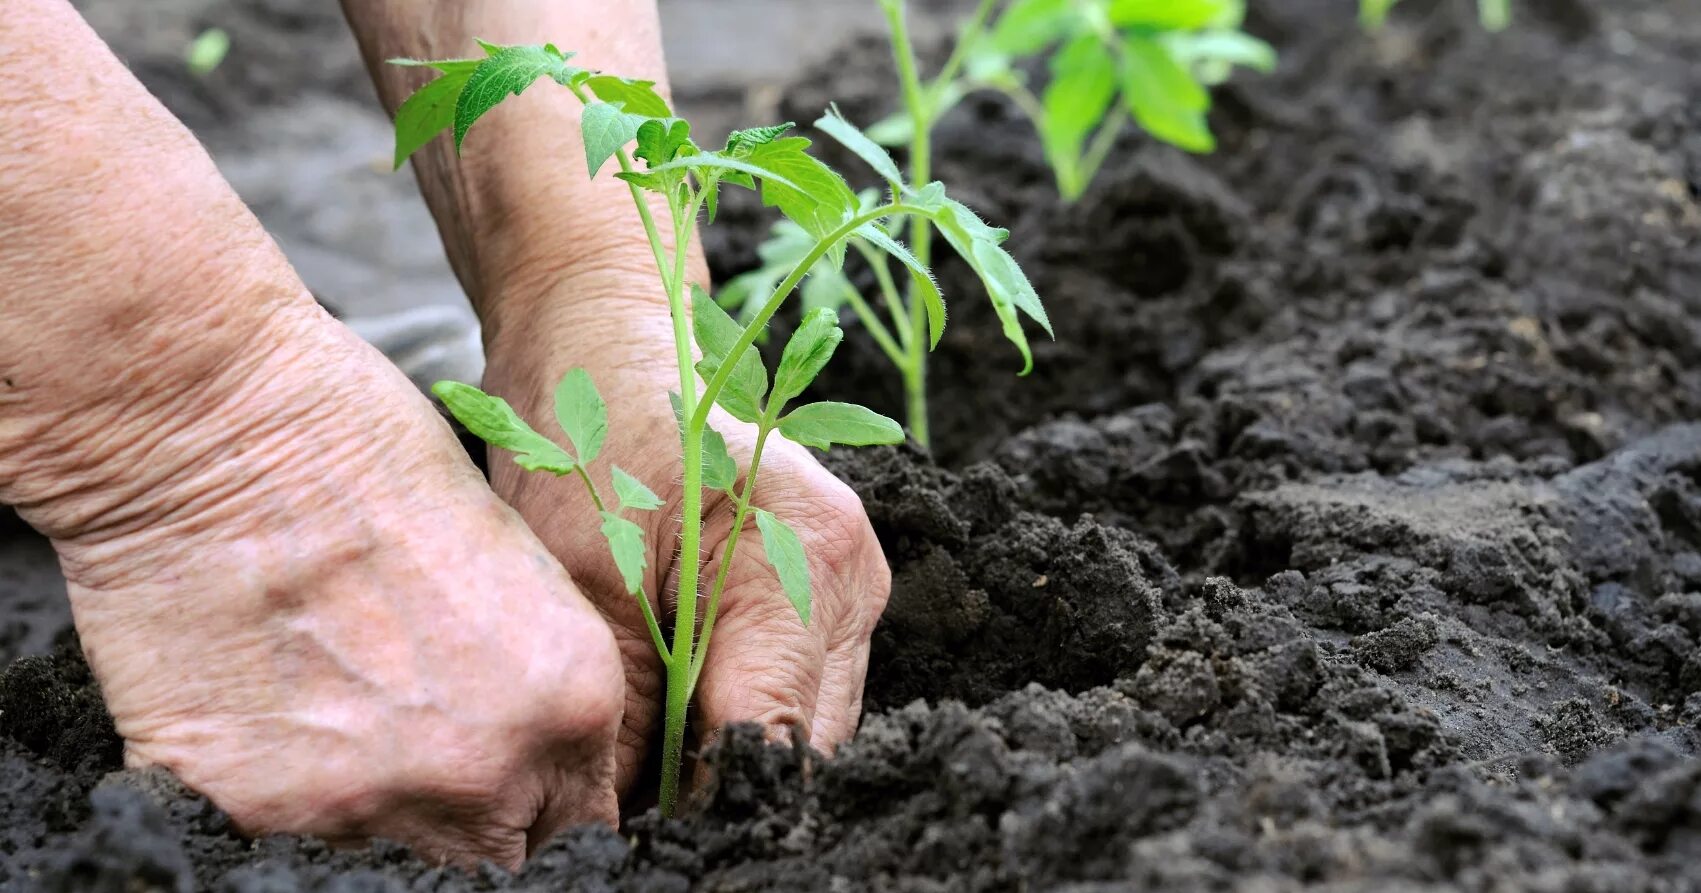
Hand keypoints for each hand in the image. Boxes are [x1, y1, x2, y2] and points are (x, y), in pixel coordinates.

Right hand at [46, 308, 626, 868]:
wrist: (217, 429)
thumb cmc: (368, 452)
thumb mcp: (513, 560)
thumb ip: (538, 676)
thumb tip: (536, 749)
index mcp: (571, 700)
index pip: (582, 821)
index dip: (545, 804)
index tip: (514, 786)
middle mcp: (486, 770)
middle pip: (498, 856)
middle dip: (473, 818)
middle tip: (422, 749)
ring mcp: (369, 801)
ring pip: (395, 856)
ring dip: (374, 804)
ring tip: (334, 709)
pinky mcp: (255, 809)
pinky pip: (283, 839)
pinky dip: (277, 794)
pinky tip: (265, 710)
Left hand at [483, 278, 891, 795]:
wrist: (603, 340)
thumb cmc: (586, 436)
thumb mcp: (583, 585)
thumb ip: (623, 719)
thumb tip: (621, 829)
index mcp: (809, 560)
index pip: (773, 741)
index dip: (704, 808)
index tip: (635, 839)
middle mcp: (854, 577)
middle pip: (805, 749)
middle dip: (719, 791)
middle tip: (629, 811)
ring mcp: (852, 587)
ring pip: (805, 729)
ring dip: (729, 758)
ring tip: (644, 767)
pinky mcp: (829, 593)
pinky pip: (794, 691)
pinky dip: (735, 718)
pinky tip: (671, 718)